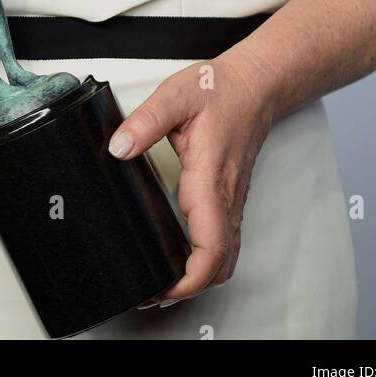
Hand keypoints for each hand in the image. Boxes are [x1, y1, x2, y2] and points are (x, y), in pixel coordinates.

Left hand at [107, 53, 275, 303]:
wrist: (255, 85)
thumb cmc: (222, 90)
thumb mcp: (176, 96)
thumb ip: (145, 122)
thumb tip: (119, 148)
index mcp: (210, 179)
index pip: (210, 247)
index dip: (189, 279)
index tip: (162, 289)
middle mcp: (225, 196)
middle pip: (219, 264)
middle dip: (188, 288)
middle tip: (152, 291)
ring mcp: (231, 199)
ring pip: (224, 255)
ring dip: (199, 276)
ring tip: (164, 280)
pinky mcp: (230, 196)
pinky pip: (223, 239)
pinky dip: (206, 258)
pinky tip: (183, 253)